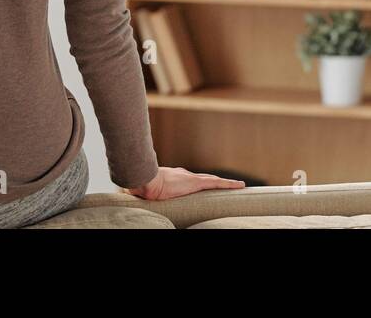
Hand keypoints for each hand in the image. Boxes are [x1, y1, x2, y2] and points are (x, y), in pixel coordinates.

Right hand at [125, 166, 245, 200]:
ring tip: (239, 186)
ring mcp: (190, 178)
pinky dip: (229, 184)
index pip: (189, 181)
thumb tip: (130, 195)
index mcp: (174, 178)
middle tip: (227, 185)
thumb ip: (143, 191)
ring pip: (213, 181)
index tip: (201, 186)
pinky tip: (240, 185)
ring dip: (226, 184)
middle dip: (214, 183)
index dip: (197, 183)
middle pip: (204, 180)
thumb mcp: (144, 191)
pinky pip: (217, 183)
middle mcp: (184, 175)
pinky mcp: (196, 183)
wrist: (144, 181)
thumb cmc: (141, 187)